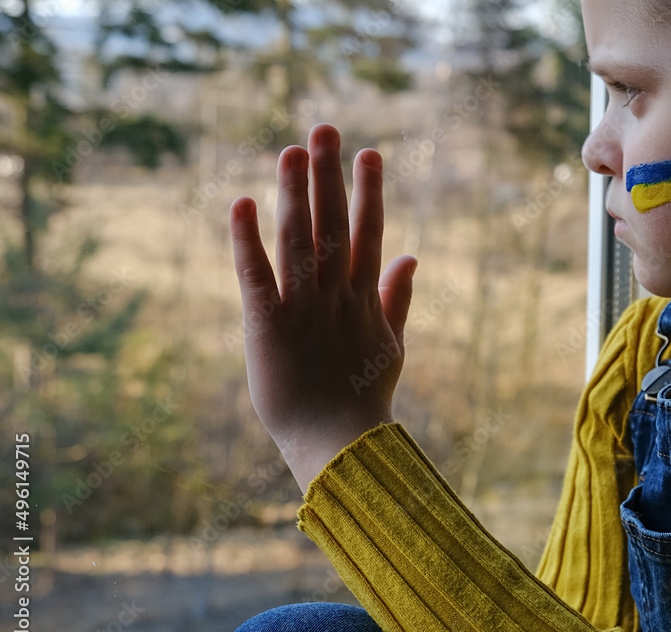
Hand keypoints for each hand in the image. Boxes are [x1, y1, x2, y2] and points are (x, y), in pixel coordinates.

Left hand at [230, 123, 416, 493]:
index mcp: (364, 299)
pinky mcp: (268, 327)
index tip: (369, 153)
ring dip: (295, 195)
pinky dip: (248, 241)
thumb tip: (412, 255)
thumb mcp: (391, 345)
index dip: (370, 192)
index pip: (369, 234)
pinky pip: (257, 277)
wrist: (338, 445)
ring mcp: (304, 310)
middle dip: (330, 177)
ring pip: (300, 241)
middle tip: (324, 129)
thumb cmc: (362, 397)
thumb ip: (398, 296)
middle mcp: (337, 297)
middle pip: (335, 226)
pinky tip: (242, 204)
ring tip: (290, 151)